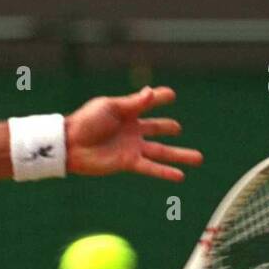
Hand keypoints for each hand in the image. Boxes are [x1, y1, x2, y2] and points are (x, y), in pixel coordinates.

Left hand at [65, 86, 202, 181]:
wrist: (70, 144)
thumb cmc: (86, 121)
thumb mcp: (110, 107)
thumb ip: (133, 103)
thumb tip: (151, 92)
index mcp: (127, 112)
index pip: (147, 103)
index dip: (159, 98)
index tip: (171, 95)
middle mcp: (132, 130)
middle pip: (156, 128)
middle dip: (167, 127)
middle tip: (178, 128)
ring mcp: (132, 147)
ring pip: (161, 151)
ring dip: (179, 155)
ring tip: (198, 159)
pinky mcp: (128, 162)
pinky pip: (151, 167)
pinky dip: (166, 172)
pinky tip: (180, 176)